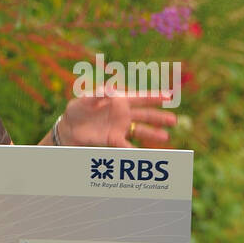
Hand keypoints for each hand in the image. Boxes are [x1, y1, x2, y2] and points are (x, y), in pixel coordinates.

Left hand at [58, 91, 177, 146]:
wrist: (70, 127)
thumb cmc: (77, 109)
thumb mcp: (85, 99)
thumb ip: (97, 94)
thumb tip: (108, 88)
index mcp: (119, 100)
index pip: (140, 98)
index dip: (155, 96)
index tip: (169, 96)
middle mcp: (123, 114)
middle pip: (145, 115)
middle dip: (159, 118)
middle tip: (173, 120)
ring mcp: (120, 127)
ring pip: (140, 130)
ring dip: (153, 134)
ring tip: (165, 137)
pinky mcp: (114, 139)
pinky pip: (126, 145)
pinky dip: (134, 150)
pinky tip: (142, 154)